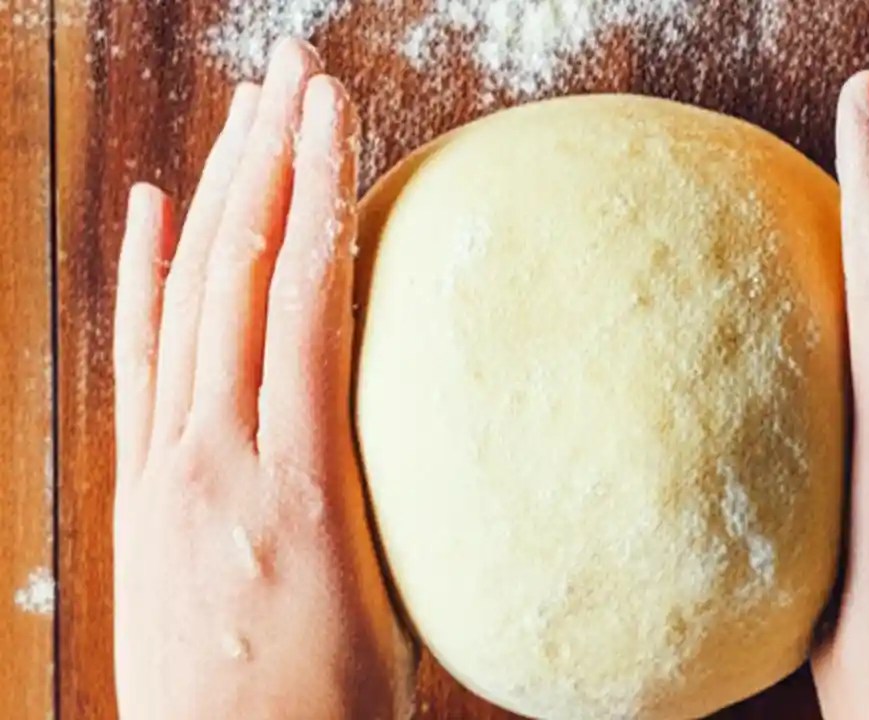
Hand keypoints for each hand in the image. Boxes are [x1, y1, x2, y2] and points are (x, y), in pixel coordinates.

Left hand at [112, 40, 409, 718]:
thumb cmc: (336, 719)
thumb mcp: (407, 617)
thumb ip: (427, 520)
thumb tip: (499, 442)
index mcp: (298, 492)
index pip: (305, 302)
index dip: (321, 194)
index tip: (337, 105)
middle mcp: (215, 463)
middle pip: (236, 276)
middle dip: (267, 159)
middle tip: (294, 69)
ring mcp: (165, 471)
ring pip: (182, 301)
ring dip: (214, 196)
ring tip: (242, 110)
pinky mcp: (141, 487)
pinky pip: (138, 358)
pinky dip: (143, 276)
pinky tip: (155, 211)